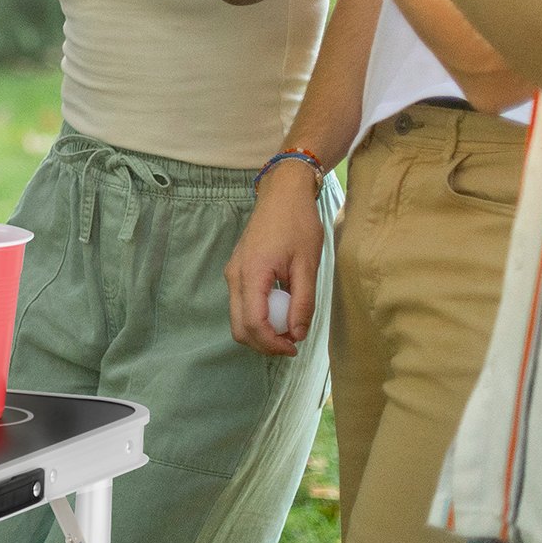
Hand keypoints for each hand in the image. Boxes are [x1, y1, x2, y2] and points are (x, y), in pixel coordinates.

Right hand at [225, 164, 324, 356]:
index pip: (254, 323)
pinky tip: (281, 309)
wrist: (282, 194)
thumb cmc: (298, 225)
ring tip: (288, 326)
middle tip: (291, 343)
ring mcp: (233, 272)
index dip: (273, 344)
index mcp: (252, 274)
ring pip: (237, 318)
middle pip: (239, 327)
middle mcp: (235, 276)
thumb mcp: (308, 265)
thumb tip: (296, 334)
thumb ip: (302, 302)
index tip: (295, 348)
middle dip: (264, 344)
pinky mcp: (237, 270)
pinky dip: (258, 316)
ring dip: (261, 332)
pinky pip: (241, 304)